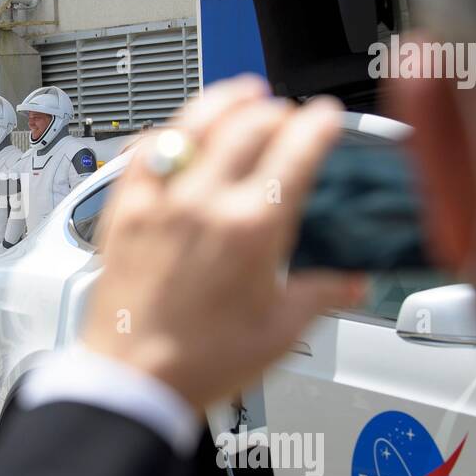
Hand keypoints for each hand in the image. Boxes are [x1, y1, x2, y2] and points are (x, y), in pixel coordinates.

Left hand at [80, 76, 364, 409]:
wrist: (131, 381)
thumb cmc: (199, 363)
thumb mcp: (280, 333)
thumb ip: (321, 295)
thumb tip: (351, 282)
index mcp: (253, 228)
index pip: (297, 149)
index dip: (319, 124)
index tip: (326, 118)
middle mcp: (205, 203)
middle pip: (248, 125)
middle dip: (276, 110)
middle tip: (288, 114)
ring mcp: (160, 202)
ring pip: (192, 124)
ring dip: (223, 101)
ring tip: (241, 94)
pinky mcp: (124, 211)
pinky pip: (144, 152)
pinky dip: (166, 131)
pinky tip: (176, 130)